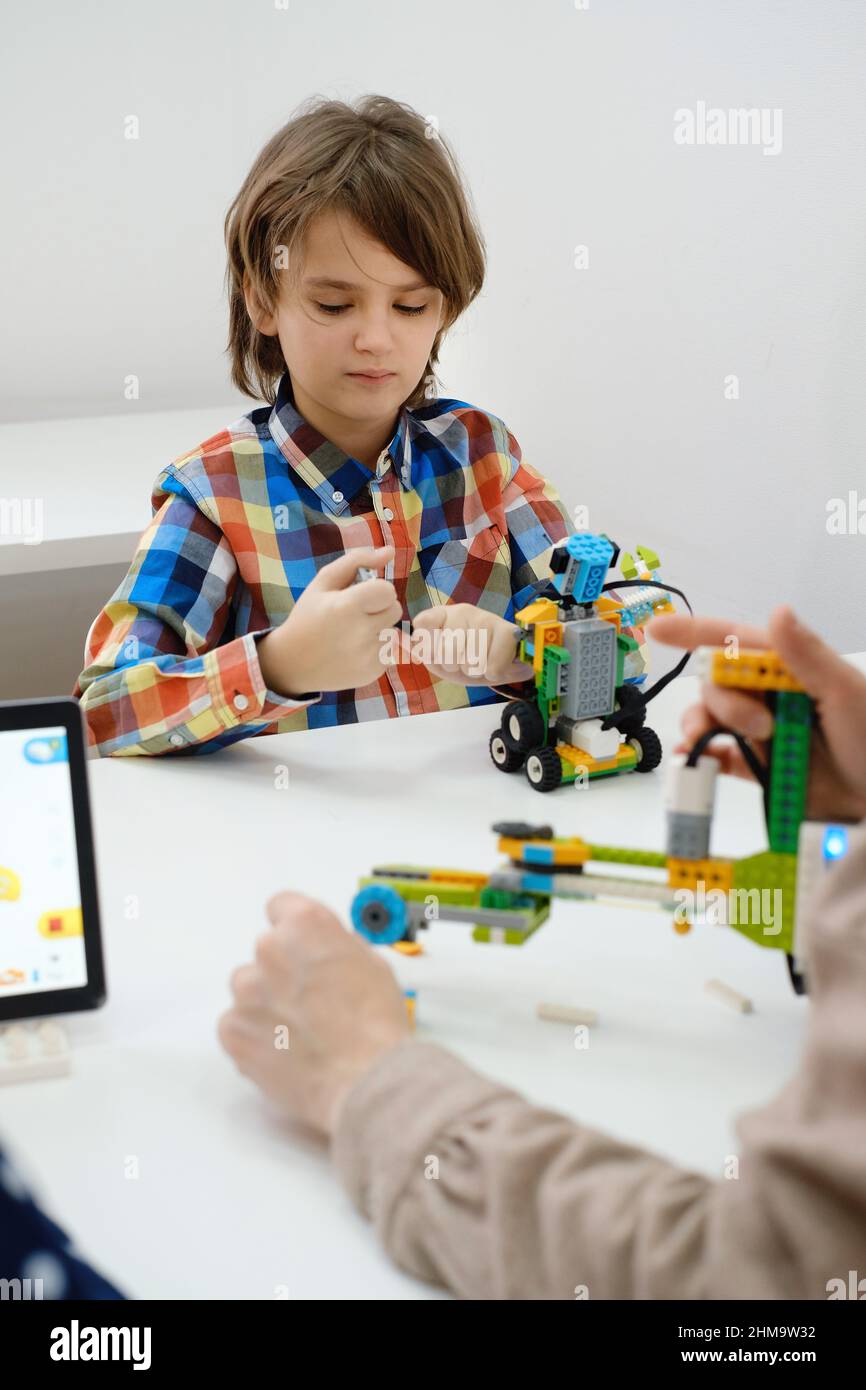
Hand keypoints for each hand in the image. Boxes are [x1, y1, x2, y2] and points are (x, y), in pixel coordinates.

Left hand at [218, 893, 410, 1137]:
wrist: (365, 1079)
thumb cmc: (376, 1024)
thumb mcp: (371, 964)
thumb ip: (335, 947)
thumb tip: (324, 953)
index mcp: (305, 925)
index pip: (281, 907)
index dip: (295, 930)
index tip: (300, 947)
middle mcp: (270, 950)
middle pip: (266, 951)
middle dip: (283, 971)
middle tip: (310, 1001)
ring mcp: (247, 991)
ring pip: (248, 988)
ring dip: (265, 1002)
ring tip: (297, 1031)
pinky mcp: (233, 1030)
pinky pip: (235, 1024)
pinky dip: (253, 1035)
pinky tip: (282, 1050)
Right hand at [257, 546, 401, 696]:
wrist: (292, 662)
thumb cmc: (309, 615)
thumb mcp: (324, 581)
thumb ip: (358, 560)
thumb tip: (391, 552)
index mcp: (347, 606)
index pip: (388, 590)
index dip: (376, 590)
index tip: (360, 596)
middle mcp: (360, 633)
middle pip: (395, 610)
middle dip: (379, 608)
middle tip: (356, 614)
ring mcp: (367, 656)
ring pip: (393, 631)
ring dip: (379, 629)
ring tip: (353, 633)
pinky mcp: (373, 673)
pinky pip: (389, 652)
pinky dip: (376, 649)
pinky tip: (354, 650)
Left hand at [410, 604, 532, 685]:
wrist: (500, 665)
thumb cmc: (464, 659)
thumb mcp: (436, 658)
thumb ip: (415, 649)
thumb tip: (392, 636)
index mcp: (442, 615)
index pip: (422, 623)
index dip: (428, 645)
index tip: (435, 651)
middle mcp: (463, 611)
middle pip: (446, 651)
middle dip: (454, 665)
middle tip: (463, 660)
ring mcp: (486, 618)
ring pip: (470, 660)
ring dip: (475, 670)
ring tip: (480, 662)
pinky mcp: (507, 631)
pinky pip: (492, 665)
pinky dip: (492, 673)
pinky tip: (495, 663)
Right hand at [649, 605, 865, 822]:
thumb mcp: (845, 693)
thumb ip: (807, 656)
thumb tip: (777, 612)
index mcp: (789, 669)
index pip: (737, 642)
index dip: (694, 633)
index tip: (658, 630)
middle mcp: (769, 696)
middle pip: (717, 684)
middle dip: (724, 701)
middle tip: (761, 726)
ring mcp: (759, 731)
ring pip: (709, 717)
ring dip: (704, 725)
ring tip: (721, 742)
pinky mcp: (753, 767)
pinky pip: (715, 756)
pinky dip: (700, 755)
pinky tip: (697, 758)